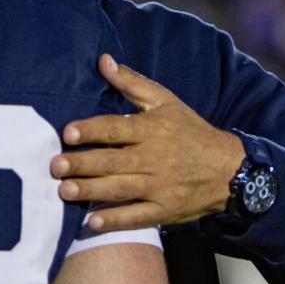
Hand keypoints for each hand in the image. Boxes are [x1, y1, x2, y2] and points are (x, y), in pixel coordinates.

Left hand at [53, 54, 246, 231]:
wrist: (229, 168)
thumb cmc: (190, 132)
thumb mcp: (166, 101)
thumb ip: (131, 83)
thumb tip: (103, 60)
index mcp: (151, 129)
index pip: (115, 128)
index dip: (91, 130)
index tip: (68, 132)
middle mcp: (153, 158)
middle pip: (112, 161)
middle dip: (82, 164)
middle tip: (55, 165)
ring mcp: (159, 186)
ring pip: (119, 189)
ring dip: (90, 191)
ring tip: (64, 191)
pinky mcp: (164, 210)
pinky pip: (137, 217)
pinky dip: (116, 220)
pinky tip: (92, 223)